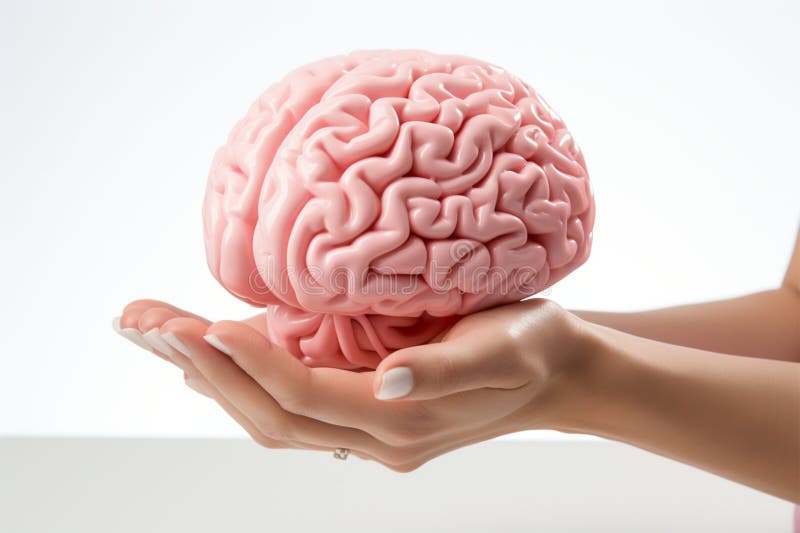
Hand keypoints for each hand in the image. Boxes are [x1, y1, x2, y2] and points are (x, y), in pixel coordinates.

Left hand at [114, 298, 589, 470]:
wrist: (556, 372)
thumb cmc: (535, 348)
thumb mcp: (506, 348)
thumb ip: (447, 368)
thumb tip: (388, 380)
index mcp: (401, 425)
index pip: (305, 398)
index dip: (252, 364)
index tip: (202, 325)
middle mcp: (372, 437)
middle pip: (270, 415)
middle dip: (205, 371)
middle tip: (145, 325)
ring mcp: (364, 429)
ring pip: (270, 414)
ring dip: (209, 376)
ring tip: (154, 334)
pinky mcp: (362, 410)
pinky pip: (288, 405)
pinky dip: (241, 380)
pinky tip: (209, 355)